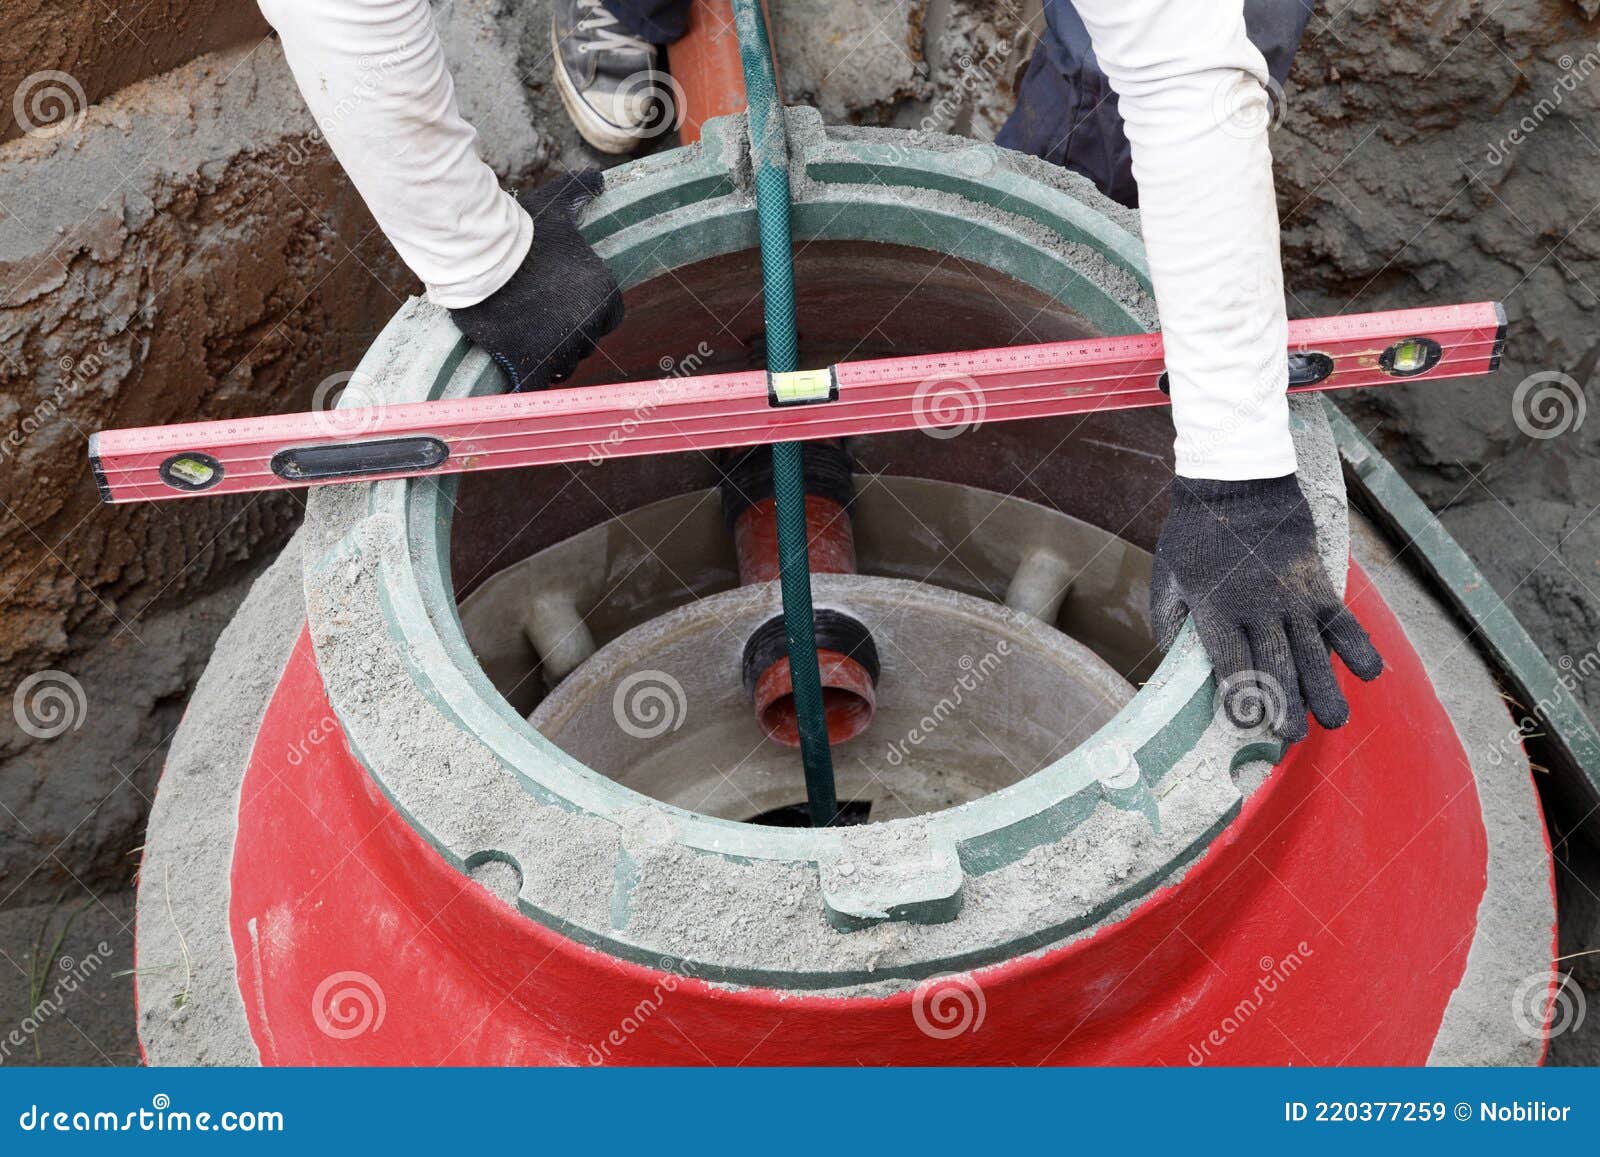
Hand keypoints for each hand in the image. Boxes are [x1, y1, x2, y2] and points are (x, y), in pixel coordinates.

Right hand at [449, 170, 622, 391]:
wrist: (479, 251)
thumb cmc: (520, 228)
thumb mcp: (557, 202)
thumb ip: (581, 190)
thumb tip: (599, 177)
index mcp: (604, 293)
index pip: (610, 317)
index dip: (591, 315)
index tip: (567, 307)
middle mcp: (588, 324)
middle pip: (586, 343)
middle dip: (569, 335)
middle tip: (541, 320)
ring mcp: (559, 346)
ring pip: (563, 364)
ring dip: (550, 357)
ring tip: (526, 340)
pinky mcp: (529, 361)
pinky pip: (535, 384)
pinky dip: (527, 383)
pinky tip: (516, 373)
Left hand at [1149, 473, 1383, 743]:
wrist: (1235, 480)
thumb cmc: (1194, 533)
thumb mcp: (1166, 575)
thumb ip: (1167, 620)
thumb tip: (1172, 663)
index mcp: (1214, 608)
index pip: (1230, 661)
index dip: (1241, 695)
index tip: (1249, 725)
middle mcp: (1256, 605)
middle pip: (1276, 663)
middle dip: (1287, 704)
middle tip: (1294, 736)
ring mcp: (1291, 594)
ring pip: (1312, 650)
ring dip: (1325, 687)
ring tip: (1334, 720)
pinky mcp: (1318, 580)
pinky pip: (1343, 618)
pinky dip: (1359, 645)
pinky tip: (1370, 673)